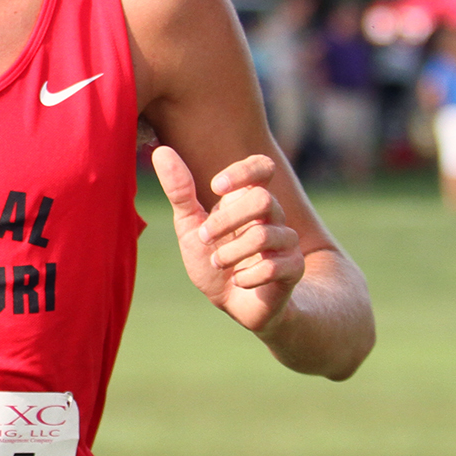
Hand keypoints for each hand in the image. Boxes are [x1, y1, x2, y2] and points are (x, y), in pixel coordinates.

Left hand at [153, 147, 304, 333]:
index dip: (243, 171)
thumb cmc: (213, 259)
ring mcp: (286, 242)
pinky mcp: (294, 269)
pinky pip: (276, 266)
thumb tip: (161, 151)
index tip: (215, 186)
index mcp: (247, 200)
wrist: (235, 304)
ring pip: (266, 235)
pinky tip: (239, 281)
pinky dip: (248, 276)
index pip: (263, 166)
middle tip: (205, 237)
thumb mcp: (190, 226)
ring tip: (217, 263)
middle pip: (263, 199)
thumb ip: (180, 191)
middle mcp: (272, 216)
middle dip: (227, 220)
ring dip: (232, 252)